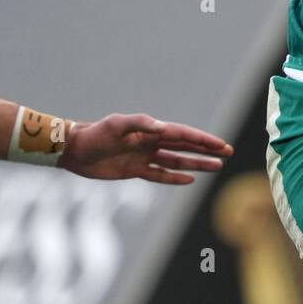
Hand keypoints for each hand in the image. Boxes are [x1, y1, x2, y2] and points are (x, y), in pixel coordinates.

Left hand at [58, 113, 232, 183]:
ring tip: (216, 166)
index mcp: (149, 130)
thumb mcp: (116, 125)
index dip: (202, 140)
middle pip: (185, 147)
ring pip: (177, 161)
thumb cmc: (95, 134)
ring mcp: (144, 157)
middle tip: (227, 152)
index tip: (220, 145)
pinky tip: (190, 179)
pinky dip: (174, 177)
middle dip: (206, 150)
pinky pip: (160, 175)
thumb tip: (164, 127)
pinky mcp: (135, 171)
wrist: (75, 150)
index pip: (182, 135)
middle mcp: (150, 142)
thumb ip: (140, 124)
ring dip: (196, 163)